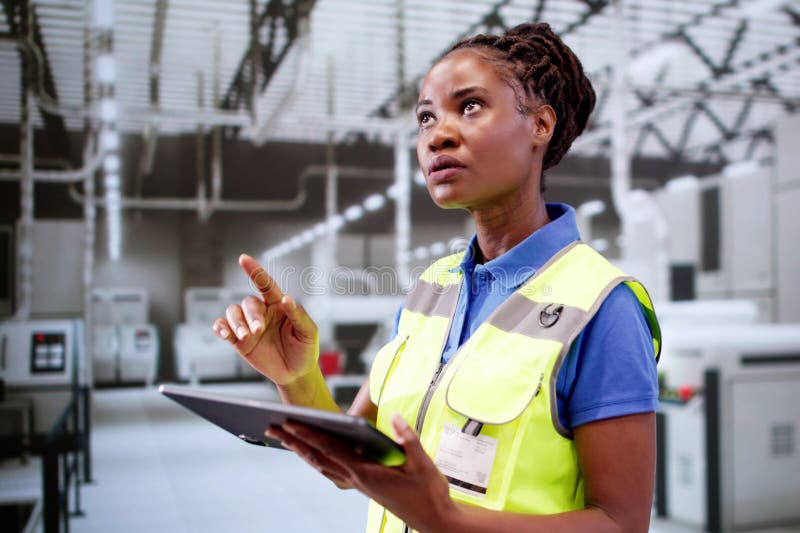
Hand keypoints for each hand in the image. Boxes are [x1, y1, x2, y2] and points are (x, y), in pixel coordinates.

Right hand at [212, 254, 318, 385]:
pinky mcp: (239, 341)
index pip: (265, 284)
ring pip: (233, 312)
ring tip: (244, 336)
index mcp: (279, 306)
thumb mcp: (309, 332)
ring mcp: (249, 326)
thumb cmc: (305, 350)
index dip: (254, 271)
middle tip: (258, 330)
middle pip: (248, 302)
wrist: (296, 373)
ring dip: (235, 322)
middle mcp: (262, 312)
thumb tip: (287, 299)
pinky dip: (220, 327)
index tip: (244, 259)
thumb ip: (298, 315)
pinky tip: (224, 333)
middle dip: (251, 315)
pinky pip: (223, 327)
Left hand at [267, 414, 456, 531]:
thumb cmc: (429, 492)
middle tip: (272, 429)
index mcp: (367, 472)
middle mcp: (356, 479)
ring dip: (301, 452)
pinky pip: (332, 472)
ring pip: (321, 467)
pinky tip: (313, 455)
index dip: (309, 434)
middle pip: (317, 458)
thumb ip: (408, 439)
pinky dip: (317, 461)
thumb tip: (394, 417)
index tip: (290, 422)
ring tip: (285, 439)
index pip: (331, 448)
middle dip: (294, 442)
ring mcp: (358, 485)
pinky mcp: (363, 487)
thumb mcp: (423, 463)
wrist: (435, 520)